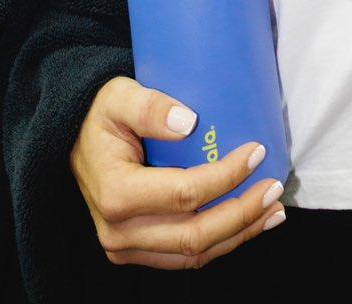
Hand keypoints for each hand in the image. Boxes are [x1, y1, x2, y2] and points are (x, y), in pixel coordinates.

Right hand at [70, 77, 284, 271]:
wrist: (75, 138)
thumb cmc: (101, 114)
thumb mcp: (119, 95)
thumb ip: (150, 105)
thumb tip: (189, 121)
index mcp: (115, 193)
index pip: (184, 195)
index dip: (226, 178)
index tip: (257, 152)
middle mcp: (118, 231)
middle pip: (194, 236)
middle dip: (242, 214)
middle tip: (275, 188)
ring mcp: (126, 247)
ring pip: (194, 254)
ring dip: (239, 234)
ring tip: (273, 210)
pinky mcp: (137, 251)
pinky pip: (185, 257)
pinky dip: (221, 242)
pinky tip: (248, 224)